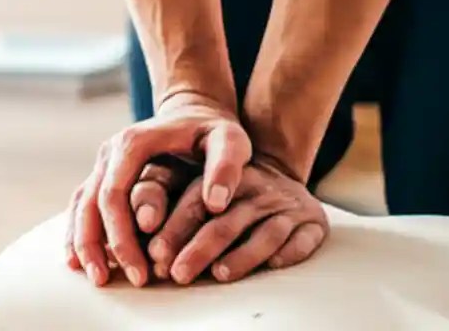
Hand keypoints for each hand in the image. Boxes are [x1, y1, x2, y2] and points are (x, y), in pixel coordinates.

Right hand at [65, 93, 250, 287]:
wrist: (196, 113)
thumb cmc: (214, 130)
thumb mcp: (231, 140)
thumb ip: (226, 167)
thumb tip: (214, 204)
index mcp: (133, 143)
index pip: (114, 194)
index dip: (121, 235)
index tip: (138, 270)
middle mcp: (111, 152)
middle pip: (91, 204)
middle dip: (98, 246)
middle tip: (110, 283)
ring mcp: (103, 164)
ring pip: (80, 206)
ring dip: (82, 243)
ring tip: (96, 279)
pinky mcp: (103, 176)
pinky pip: (81, 206)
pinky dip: (78, 233)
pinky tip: (80, 262)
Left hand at [147, 159, 327, 284]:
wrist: (282, 175)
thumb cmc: (229, 192)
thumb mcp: (201, 186)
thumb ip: (169, 207)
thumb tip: (135, 247)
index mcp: (223, 179)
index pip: (195, 202)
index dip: (174, 229)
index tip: (155, 255)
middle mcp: (256, 189)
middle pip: (226, 221)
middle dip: (199, 249)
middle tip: (177, 273)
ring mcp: (286, 206)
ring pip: (265, 232)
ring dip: (242, 254)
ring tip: (219, 274)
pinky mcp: (314, 222)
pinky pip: (304, 238)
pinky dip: (290, 251)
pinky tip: (274, 265)